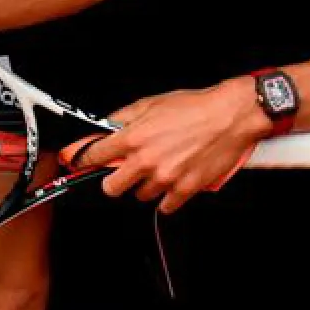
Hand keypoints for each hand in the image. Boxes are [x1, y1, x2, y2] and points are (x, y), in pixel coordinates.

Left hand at [66, 79, 271, 213]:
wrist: (230, 116)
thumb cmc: (195, 107)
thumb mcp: (152, 102)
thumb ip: (123, 117)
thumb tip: (104, 126)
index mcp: (133, 137)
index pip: (93, 156)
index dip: (82, 160)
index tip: (78, 162)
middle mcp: (145, 160)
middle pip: (111, 187)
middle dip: (114, 180)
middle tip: (123, 172)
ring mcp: (165, 178)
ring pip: (140, 195)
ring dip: (145, 185)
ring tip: (160, 169)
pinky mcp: (184, 189)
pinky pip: (165, 206)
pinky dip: (166, 198)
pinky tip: (173, 182)